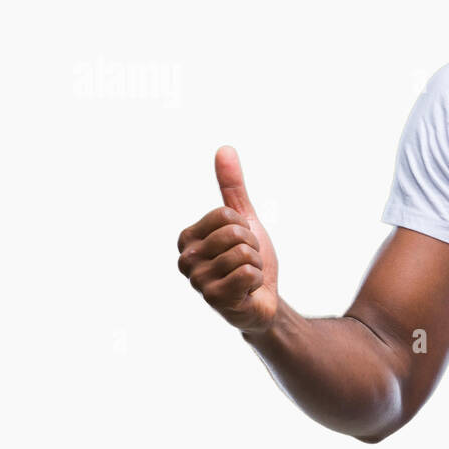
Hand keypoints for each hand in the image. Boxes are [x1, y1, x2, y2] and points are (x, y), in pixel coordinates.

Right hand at [176, 145, 279, 332]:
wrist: (263, 299)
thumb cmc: (249, 260)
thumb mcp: (244, 219)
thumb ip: (231, 187)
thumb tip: (225, 149)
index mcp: (187, 238)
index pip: (226, 215)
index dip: (244, 228)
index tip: (240, 243)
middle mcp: (186, 259)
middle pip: (235, 233)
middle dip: (252, 247)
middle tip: (246, 262)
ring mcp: (197, 282)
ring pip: (243, 253)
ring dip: (255, 265)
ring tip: (246, 277)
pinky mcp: (214, 300)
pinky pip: (247, 273)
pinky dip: (256, 281)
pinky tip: (247, 291)